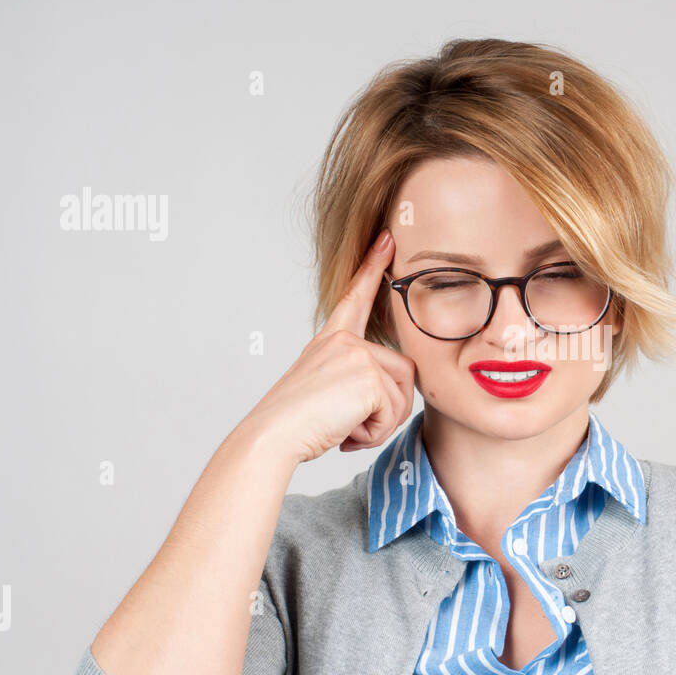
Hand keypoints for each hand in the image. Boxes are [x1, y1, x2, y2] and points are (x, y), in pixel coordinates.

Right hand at [240, 229, 415, 464]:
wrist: (273, 435)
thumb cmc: (295, 424)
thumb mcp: (325, 390)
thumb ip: (356, 380)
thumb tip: (392, 392)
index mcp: (331, 341)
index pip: (355, 298)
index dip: (372, 267)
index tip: (387, 238)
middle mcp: (344, 341)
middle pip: (402, 372)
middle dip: (387, 409)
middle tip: (351, 425)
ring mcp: (357, 354)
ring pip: (402, 395)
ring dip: (380, 424)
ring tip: (346, 429)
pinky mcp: (368, 376)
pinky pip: (394, 412)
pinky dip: (374, 433)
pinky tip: (346, 433)